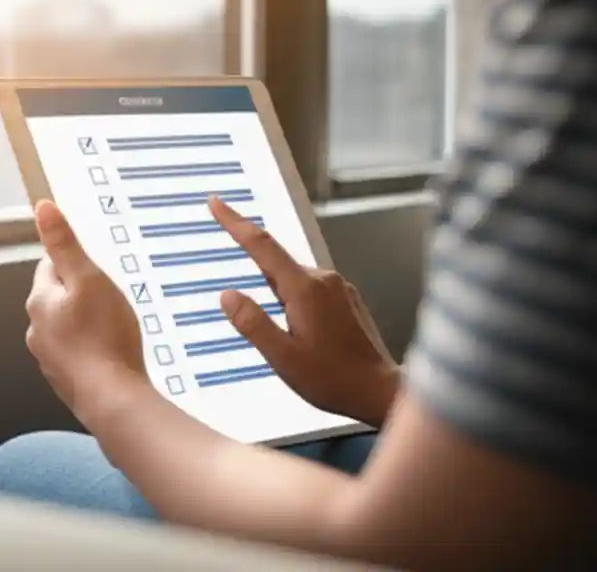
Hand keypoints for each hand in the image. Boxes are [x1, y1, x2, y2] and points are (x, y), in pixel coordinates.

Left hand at [25, 201, 150, 425]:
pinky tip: (112, 354)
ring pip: (67, 328)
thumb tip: (42, 208)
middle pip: (57, 298)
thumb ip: (65, 244)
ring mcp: (50, 358)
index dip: (75, 264)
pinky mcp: (66, 380)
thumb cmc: (105, 337)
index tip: (96, 268)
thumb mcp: (89, 278)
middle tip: (111, 298)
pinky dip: (92, 350)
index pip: (50, 266)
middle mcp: (37, 331)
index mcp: (39, 302)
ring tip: (114, 327)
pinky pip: (78, 354)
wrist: (113, 399)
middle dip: (81, 294)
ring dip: (86, 324)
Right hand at [209, 198, 399, 427]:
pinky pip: (311, 290)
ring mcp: (338, 287)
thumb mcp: (282, 358)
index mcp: (304, 289)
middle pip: (277, 267)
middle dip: (262, 287)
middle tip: (270, 332)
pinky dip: (298, 304)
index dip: (234, 222)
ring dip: (281, 301)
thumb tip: (227, 295)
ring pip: (294, 281)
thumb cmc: (332, 379)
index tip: (214, 202)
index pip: (262, 246)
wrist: (382, 392)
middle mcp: (323, 279)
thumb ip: (252, 324)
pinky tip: (307, 337)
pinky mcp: (347, 298)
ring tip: (295, 346)